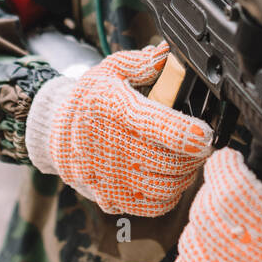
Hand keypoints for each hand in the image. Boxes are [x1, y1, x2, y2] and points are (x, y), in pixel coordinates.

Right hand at [24, 40, 213, 214]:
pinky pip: (151, 206)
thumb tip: (168, 55)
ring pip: (163, 187)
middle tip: (201, 145)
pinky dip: (169, 195)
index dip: (185, 134)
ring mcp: (107, 176)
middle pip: (166, 161)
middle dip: (194, 155)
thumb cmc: (90, 99)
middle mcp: (106, 145)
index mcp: (111, 108)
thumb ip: (142, 63)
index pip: (154, 125)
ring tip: (188, 161)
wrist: (55, 132)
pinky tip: (170, 179)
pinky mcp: (109, 197)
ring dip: (185, 175)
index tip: (206, 136)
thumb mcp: (111, 70)